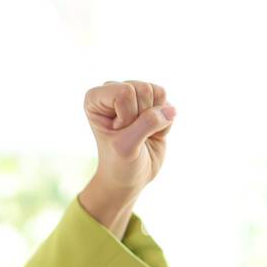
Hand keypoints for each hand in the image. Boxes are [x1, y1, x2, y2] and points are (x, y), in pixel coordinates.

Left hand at [83, 80, 175, 197]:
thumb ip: (147, 124)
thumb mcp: (127, 146)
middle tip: (131, 134)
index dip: (128, 117)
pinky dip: (164, 123)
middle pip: (143, 89)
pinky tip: (152, 133)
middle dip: (142, 117)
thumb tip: (171, 110)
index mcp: (95, 98)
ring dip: (155, 119)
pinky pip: (168, 104)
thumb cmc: (119, 163)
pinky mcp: (152, 103)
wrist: (130, 177)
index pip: (125, 92)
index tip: (118, 133)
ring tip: (141, 133)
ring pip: (158, 92)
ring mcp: (134, 95)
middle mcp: (113, 91)